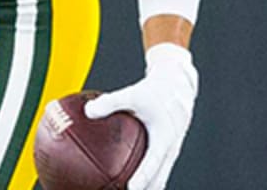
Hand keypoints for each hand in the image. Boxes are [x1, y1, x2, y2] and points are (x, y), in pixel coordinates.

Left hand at [84, 43, 196, 189]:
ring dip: (144, 189)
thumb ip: (111, 102)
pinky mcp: (164, 154)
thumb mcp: (134, 94)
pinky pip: (153, 173)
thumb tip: (88, 111)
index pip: (153, 163)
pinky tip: (120, 185)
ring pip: (157, 181)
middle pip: (157, 181)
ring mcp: (168, 155)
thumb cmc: (155, 91)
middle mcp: (169, 151)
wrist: (178, 87)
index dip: (142, 178)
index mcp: (164, 138)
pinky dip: (141, 181)